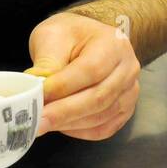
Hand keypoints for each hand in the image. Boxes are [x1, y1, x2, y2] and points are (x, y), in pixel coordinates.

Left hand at [26, 12, 140, 141]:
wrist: (88, 39)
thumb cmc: (71, 36)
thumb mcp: (53, 36)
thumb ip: (47, 63)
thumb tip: (37, 92)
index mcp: (113, 44)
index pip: (90, 70)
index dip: (64, 87)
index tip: (39, 95)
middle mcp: (128, 69)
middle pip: (98, 97)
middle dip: (64, 112)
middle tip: (37, 119)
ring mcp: (129, 91)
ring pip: (100, 116)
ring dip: (69, 123)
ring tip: (43, 122)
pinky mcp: (124, 110)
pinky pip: (103, 129)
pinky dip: (80, 131)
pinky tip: (61, 125)